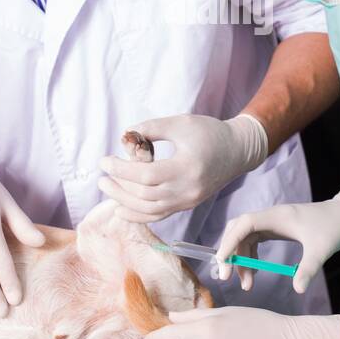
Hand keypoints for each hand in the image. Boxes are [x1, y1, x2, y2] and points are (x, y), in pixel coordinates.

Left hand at [97, 113, 267, 222]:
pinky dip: (139, 215)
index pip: (146, 176)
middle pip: (145, 195)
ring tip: (107, 190)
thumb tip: (125, 135)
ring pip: (150, 209)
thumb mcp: (181, 123)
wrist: (237, 150)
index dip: (121, 169)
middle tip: (101, 177)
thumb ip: (152, 128)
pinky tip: (122, 210)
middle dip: (119, 187)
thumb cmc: (209, 132)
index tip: (104, 161)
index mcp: (186, 168)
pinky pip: (160, 215)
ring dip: (125, 202)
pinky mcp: (188, 204)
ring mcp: (188, 200)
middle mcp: (188, 189)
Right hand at [215, 166, 339, 293]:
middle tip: (227, 277)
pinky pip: (254, 240)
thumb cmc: (335, 227)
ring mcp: (272, 222)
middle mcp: (271, 217)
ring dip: (240, 258)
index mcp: (277, 216)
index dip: (230, 242)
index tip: (223, 263)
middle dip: (230, 252)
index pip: (244, 224)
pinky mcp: (277, 228)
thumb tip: (298, 289)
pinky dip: (250, 256)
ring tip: (246, 284)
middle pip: (238, 230)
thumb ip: (308, 269)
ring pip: (245, 237)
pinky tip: (254, 272)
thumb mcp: (322, 250)